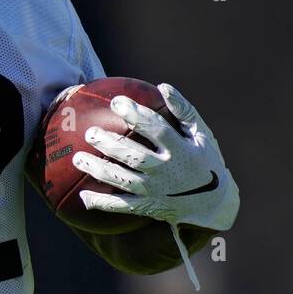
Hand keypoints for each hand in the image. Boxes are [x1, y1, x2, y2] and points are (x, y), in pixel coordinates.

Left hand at [73, 83, 239, 231]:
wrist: (214, 203)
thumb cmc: (206, 161)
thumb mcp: (202, 135)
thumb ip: (184, 111)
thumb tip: (163, 86)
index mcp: (180, 150)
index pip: (156, 129)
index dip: (136, 115)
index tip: (116, 102)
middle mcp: (167, 171)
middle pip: (134, 156)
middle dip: (110, 144)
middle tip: (89, 133)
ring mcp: (156, 191)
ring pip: (123, 180)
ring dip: (99, 170)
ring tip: (78, 159)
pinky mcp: (149, 207)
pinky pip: (123, 206)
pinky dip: (103, 203)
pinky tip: (83, 196)